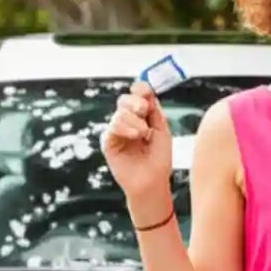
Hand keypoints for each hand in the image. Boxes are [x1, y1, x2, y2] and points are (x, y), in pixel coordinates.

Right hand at [101, 82, 171, 202]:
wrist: (152, 181)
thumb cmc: (159, 159)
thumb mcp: (162, 131)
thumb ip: (155, 113)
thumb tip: (149, 93)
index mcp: (142, 117)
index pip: (137, 96)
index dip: (140, 89)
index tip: (146, 90)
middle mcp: (128, 122)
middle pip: (124, 100)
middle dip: (135, 102)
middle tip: (144, 110)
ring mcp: (117, 132)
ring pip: (119, 113)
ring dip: (133, 120)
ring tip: (143, 134)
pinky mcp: (108, 143)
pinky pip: (112, 127)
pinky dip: (124, 128)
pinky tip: (135, 136)